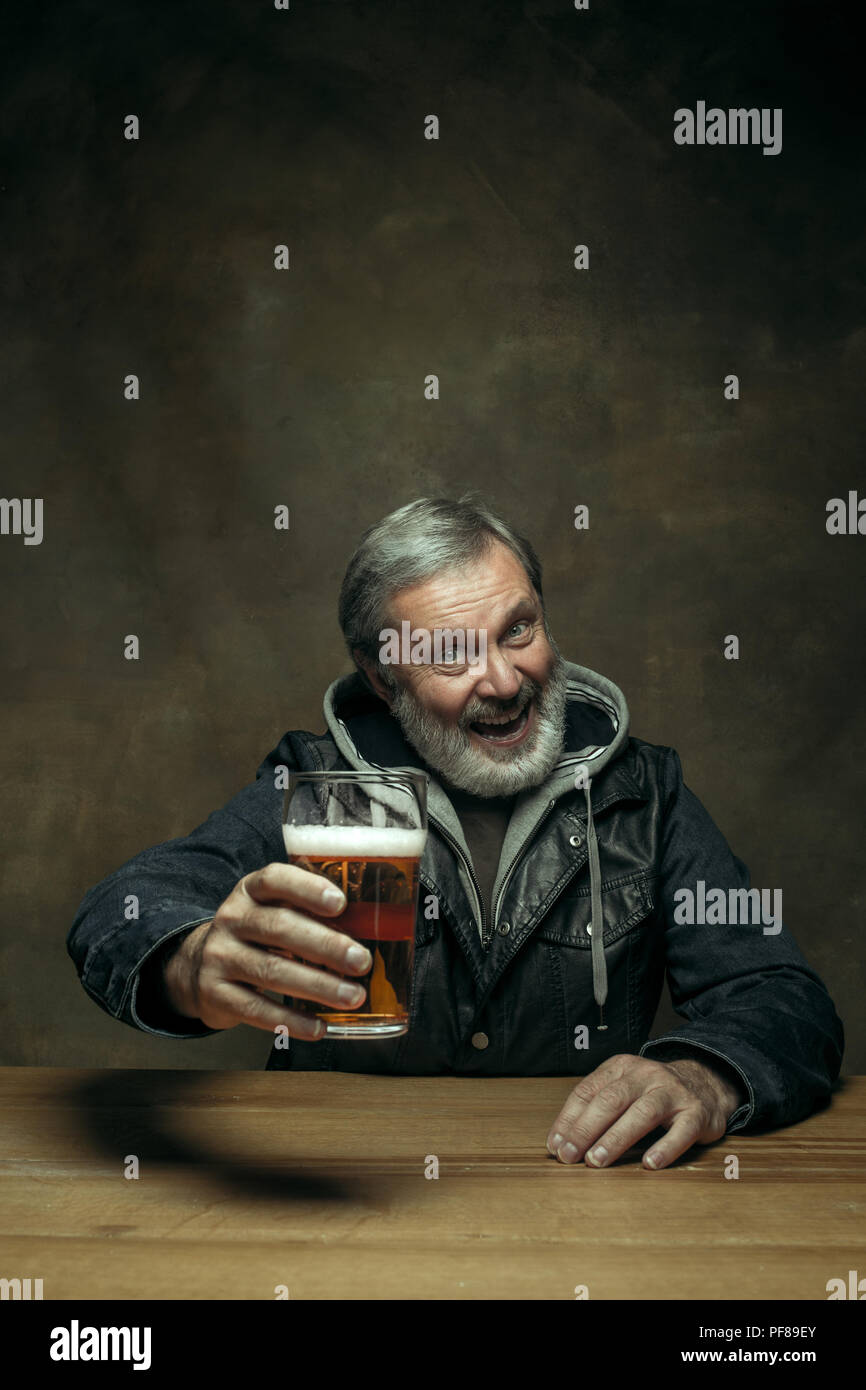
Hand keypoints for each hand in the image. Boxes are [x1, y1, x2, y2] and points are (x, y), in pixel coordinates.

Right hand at [161, 863, 371, 1036]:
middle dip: (325, 946)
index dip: (308, 889)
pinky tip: (320, 1027)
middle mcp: (232, 918)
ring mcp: (220, 956)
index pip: (275, 879)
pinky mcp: (215, 994)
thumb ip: (309, 912)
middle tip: (362, 961)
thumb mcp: (271, 909)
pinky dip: (292, 1021)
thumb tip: (375, 928)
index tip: (341, 904)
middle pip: (279, 928)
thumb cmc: (256, 935)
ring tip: (353, 996)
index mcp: (250, 891)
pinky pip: (257, 1009)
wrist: (197, 966)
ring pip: (272, 971)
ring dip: (318, 986)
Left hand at [546, 1053, 744, 1169]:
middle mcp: (646, 1075)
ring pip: (642, 1113)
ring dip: (617, 1138)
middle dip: (586, 1129)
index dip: (569, 1119)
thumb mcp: (623, 1088)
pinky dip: (665, 1147)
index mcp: (621, 1067)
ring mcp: (673, 1092)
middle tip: (569, 1156)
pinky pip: (681, 1131)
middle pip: (611, 1100)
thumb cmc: (651, 1093)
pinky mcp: (697, 1113)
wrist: (705, 1083)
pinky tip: (650, 1164)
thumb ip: (595, 1108)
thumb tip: (560, 1143)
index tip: (555, 1145)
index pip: (588, 1091)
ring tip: (597, 1161)